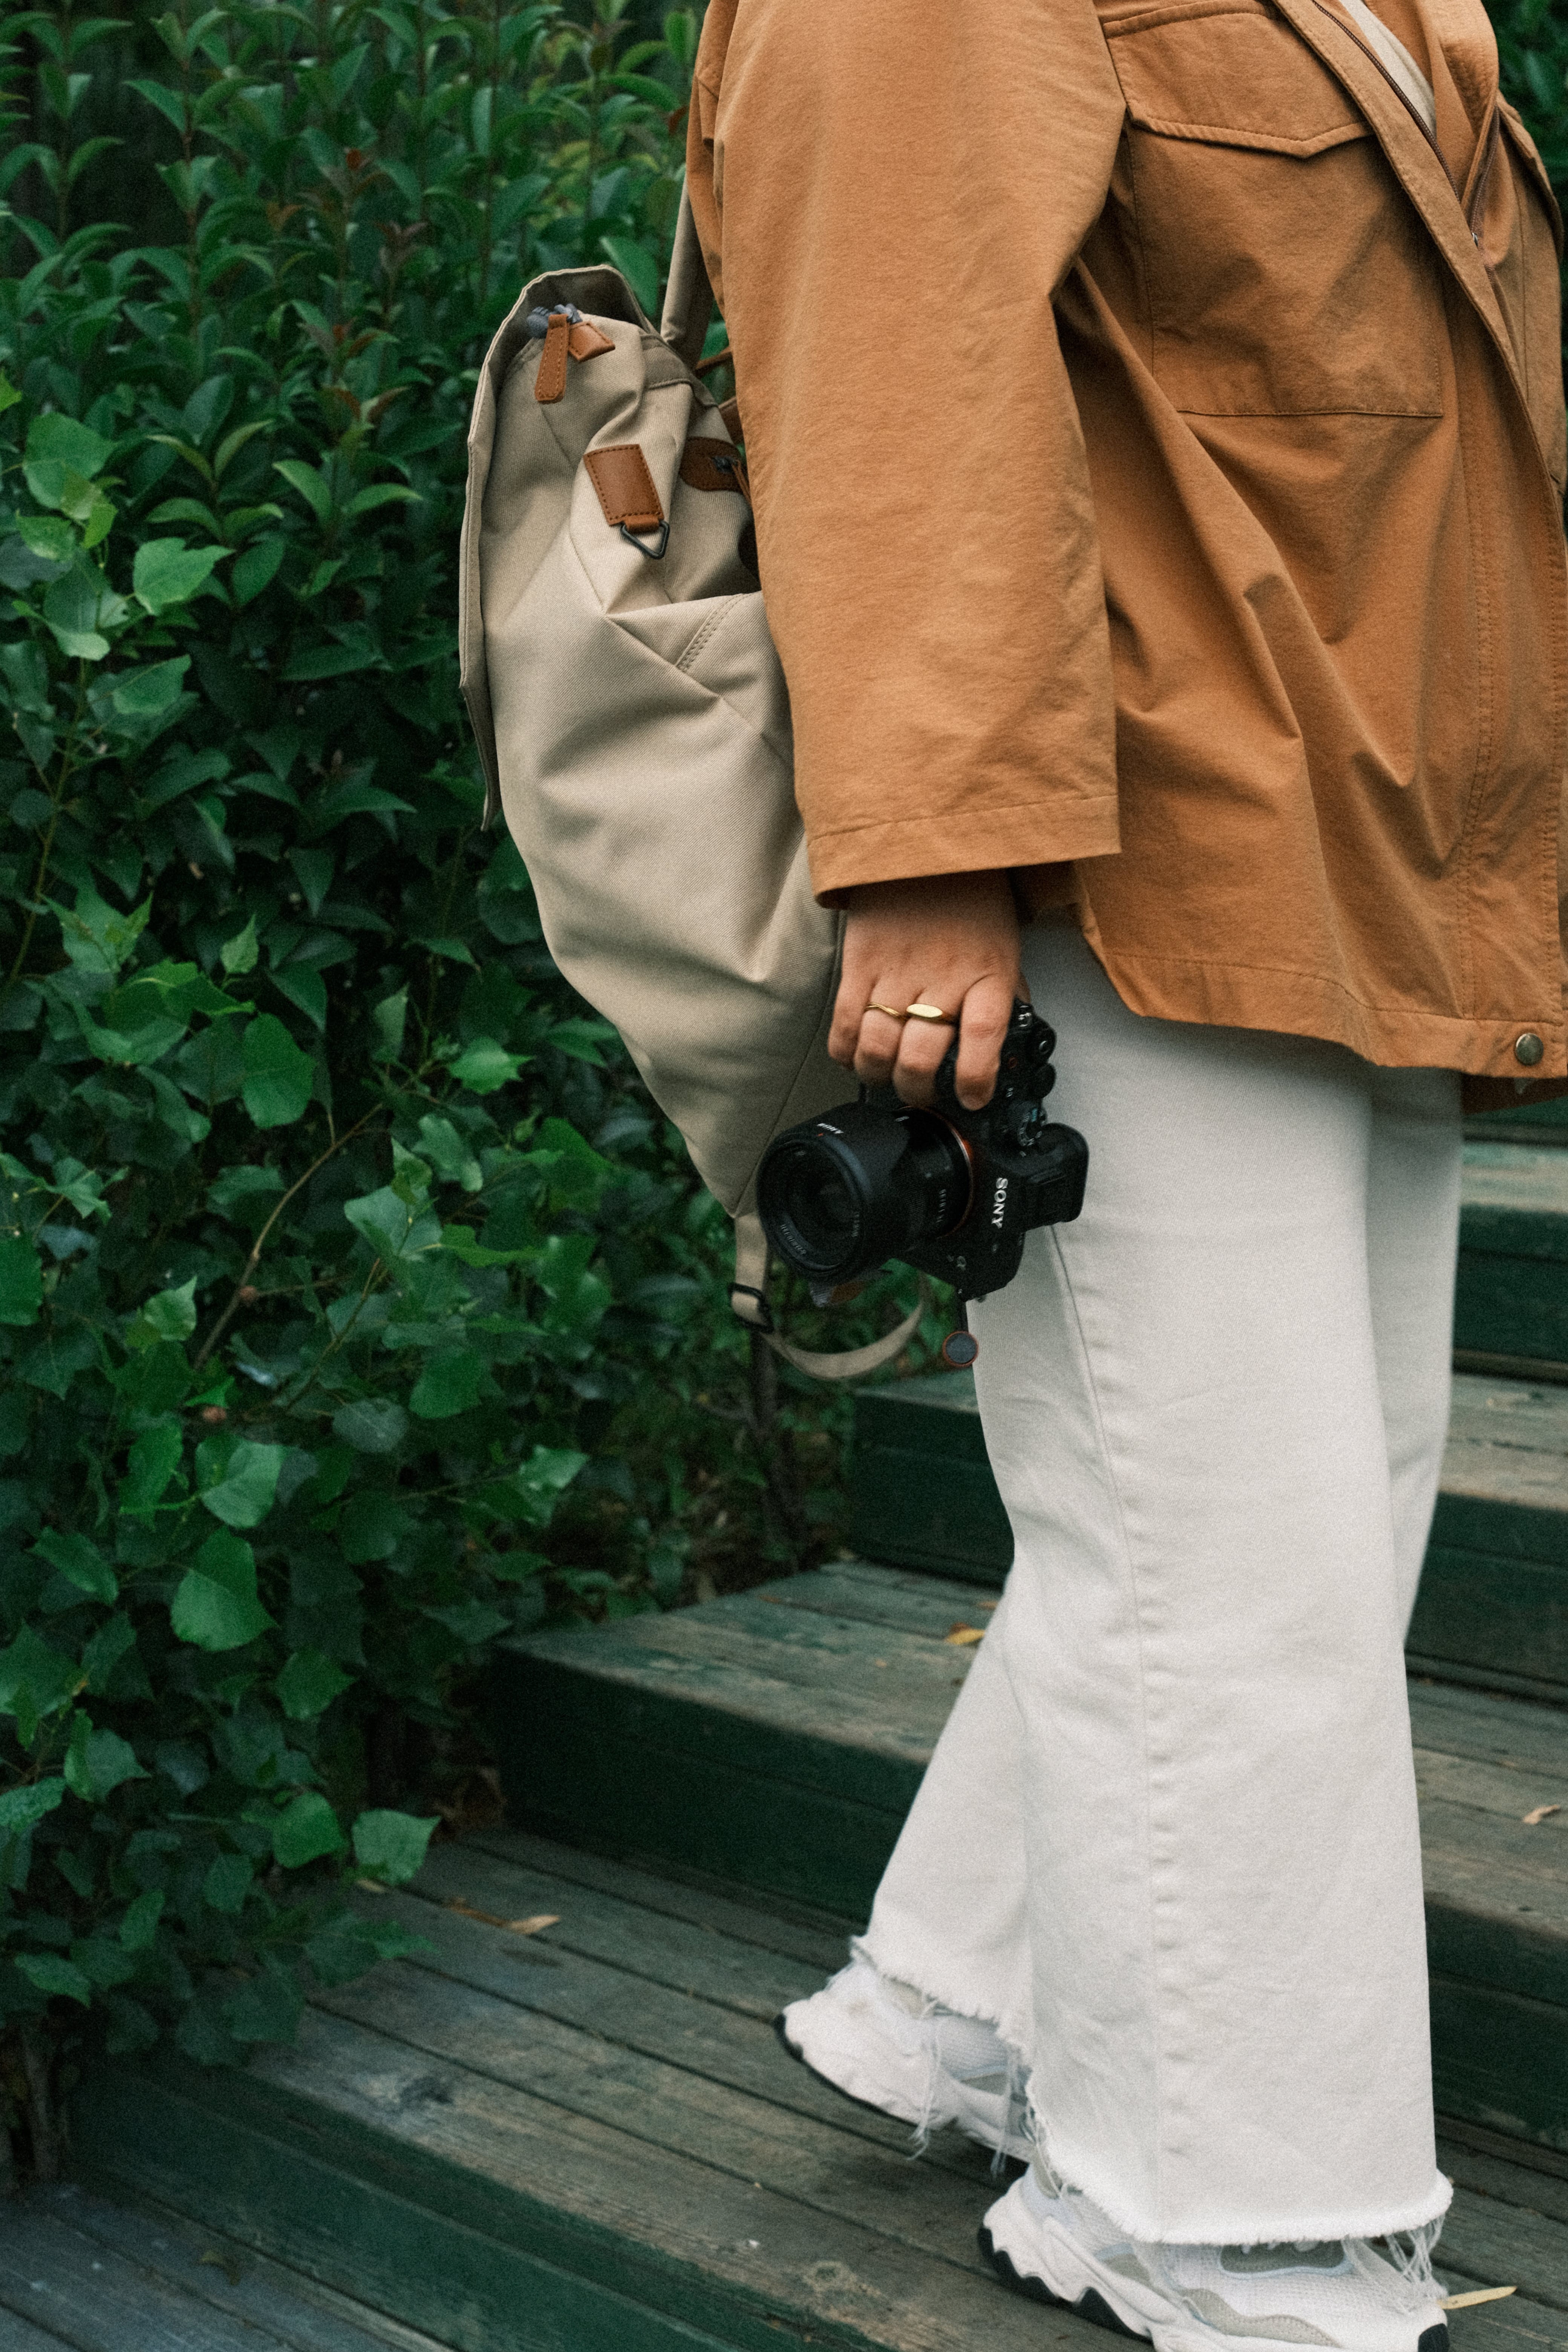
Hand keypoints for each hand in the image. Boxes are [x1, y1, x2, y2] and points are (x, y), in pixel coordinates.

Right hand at [829, 870, 1022, 1109]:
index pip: (983, 1038)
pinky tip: (856, 1055)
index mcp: (987, 974)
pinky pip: (845, 1025)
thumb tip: (999, 1048)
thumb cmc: (970, 901)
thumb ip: (1002, 998)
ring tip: (886, 1076)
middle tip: (920, 1093)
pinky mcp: (859, 964)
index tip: (972, 1098)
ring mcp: (896, 971)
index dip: (975, 1079)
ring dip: (879, 1076)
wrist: (924, 848)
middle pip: (919, 1057)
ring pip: (876, 1048)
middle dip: (917, 1091)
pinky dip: (846, 1052)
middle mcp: (942, 977)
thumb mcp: (1003, 949)